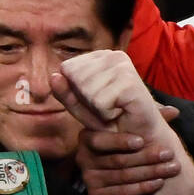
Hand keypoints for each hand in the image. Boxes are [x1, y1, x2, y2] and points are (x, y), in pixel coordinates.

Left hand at [54, 48, 174, 147]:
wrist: (140, 139)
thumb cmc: (110, 122)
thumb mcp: (81, 107)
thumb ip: (66, 92)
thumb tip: (53, 76)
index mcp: (99, 56)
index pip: (66, 69)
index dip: (76, 92)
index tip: (96, 100)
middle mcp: (112, 55)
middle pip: (75, 78)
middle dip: (86, 100)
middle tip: (106, 106)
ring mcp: (123, 66)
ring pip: (86, 90)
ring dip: (97, 108)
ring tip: (114, 109)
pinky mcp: (130, 81)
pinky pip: (99, 101)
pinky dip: (106, 114)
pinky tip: (120, 111)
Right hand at [76, 102, 183, 194]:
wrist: (121, 173)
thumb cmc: (129, 145)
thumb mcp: (136, 127)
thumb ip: (150, 118)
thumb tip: (173, 111)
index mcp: (87, 137)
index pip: (99, 140)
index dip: (120, 141)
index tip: (142, 141)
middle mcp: (83, 158)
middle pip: (117, 160)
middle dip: (146, 157)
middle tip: (168, 153)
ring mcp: (89, 178)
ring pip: (123, 176)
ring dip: (150, 172)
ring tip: (171, 168)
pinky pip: (121, 193)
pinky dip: (142, 188)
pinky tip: (158, 182)